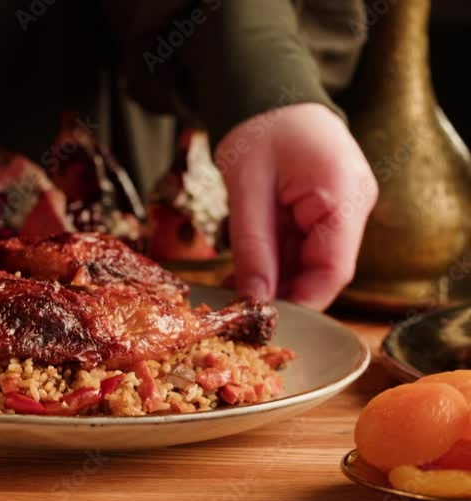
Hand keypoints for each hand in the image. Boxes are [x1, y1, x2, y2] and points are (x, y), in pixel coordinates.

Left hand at [214, 103, 377, 309]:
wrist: (268, 93)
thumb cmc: (260, 128)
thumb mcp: (246, 189)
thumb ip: (253, 246)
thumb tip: (256, 298)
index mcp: (343, 194)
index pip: (334, 268)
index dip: (303, 301)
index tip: (267, 319)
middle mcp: (352, 204)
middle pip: (322, 268)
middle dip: (283, 291)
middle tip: (242, 308)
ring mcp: (342, 207)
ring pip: (310, 261)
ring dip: (275, 277)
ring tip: (236, 288)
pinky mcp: (326, 209)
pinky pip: (303, 246)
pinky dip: (276, 259)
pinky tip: (247, 269)